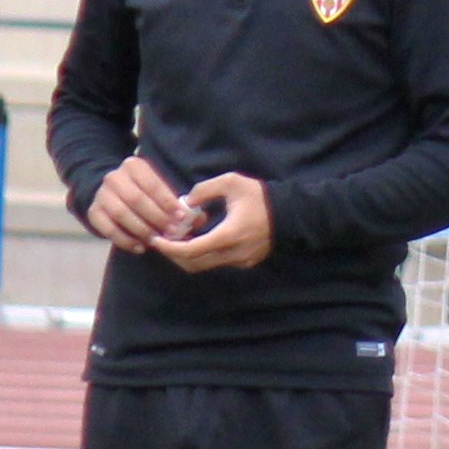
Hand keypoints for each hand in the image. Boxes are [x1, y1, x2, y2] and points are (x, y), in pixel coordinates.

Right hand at [84, 157, 192, 254]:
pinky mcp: (94, 212)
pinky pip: (107, 228)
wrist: (115, 195)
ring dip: (142, 229)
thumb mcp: (161, 192)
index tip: (182, 218)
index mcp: (134, 166)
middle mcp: (114, 177)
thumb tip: (198, 218)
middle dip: (156, 218)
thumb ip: (178, 204)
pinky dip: (125, 240)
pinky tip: (140, 247)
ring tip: (157, 241)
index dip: (168, 202)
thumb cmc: (147, 195)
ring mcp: (102, 194)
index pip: (152, 184)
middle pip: (136, 199)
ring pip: (121, 213)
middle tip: (172, 233)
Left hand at [158, 173, 274, 272]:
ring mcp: (240, 261)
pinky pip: (217, 262)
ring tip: (178, 239)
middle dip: (174, 255)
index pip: (192, 250)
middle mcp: (233, 254)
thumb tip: (187, 201)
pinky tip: (199, 240)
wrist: (292, 214)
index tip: (156, 240)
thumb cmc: (261, 197)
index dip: (170, 248)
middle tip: (161, 241)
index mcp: (228, 235)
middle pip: (194, 264)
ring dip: (188, 255)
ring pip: (205, 265)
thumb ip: (204, 189)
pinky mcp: (245, 262)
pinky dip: (203, 255)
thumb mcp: (231, 182)